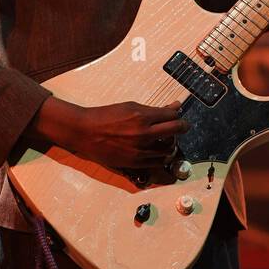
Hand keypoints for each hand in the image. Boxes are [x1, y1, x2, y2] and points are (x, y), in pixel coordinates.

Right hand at [68, 100, 189, 169]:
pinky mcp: (135, 163)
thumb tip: (174, 106)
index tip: (178, 115)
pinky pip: (157, 162)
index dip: (178, 115)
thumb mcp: (131, 107)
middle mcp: (143, 134)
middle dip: (182, 127)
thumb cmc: (107, 116)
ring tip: (168, 140)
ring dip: (172, 144)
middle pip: (175, 131)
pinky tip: (158, 151)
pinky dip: (162, 156)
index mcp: (142, 116)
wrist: (86, 132)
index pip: (172, 116)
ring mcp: (140, 150)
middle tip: (183, 126)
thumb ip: (154, 109)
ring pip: (169, 150)